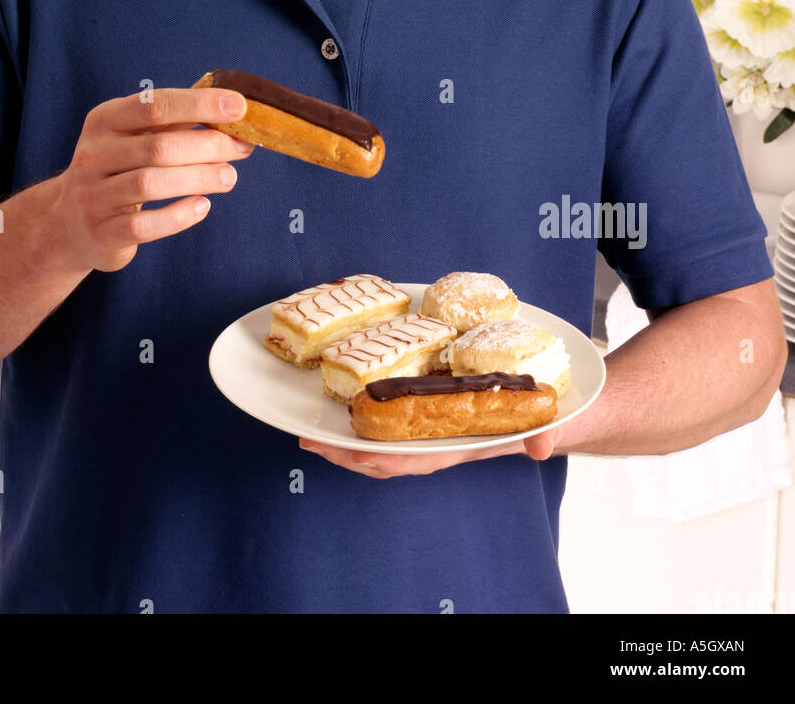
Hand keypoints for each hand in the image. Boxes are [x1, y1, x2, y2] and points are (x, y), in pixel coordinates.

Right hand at [47, 86, 253, 271]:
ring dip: (199, 178)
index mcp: (104, 120)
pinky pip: (144, 224)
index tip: (239, 107)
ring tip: (228, 177)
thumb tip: (233, 113)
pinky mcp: (102, 232)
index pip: (154, 105)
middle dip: (208, 146)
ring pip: (151, 183)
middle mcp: (93, 154)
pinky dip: (179, 215)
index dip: (200, 104)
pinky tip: (202, 206)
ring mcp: (93, 195)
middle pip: (159, 146)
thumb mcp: (135, 137)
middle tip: (241, 149)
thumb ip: (176, 123)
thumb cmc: (118, 169)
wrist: (70, 222)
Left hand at [298, 423, 563, 477]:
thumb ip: (543, 437)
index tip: (347, 453)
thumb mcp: (552, 425)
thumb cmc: (549, 418)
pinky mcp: (435, 411)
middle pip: (385, 455)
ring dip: (348, 439)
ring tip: (313, 431)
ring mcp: (435, 429)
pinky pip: (394, 422)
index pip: (413, 459)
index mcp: (460, 446)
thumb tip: (540, 449)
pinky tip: (348, 406)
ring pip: (384, 442)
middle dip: (346, 453)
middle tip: (309, 439)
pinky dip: (368, 418)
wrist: (556, 411)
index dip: (378, 458)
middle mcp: (441, 441)